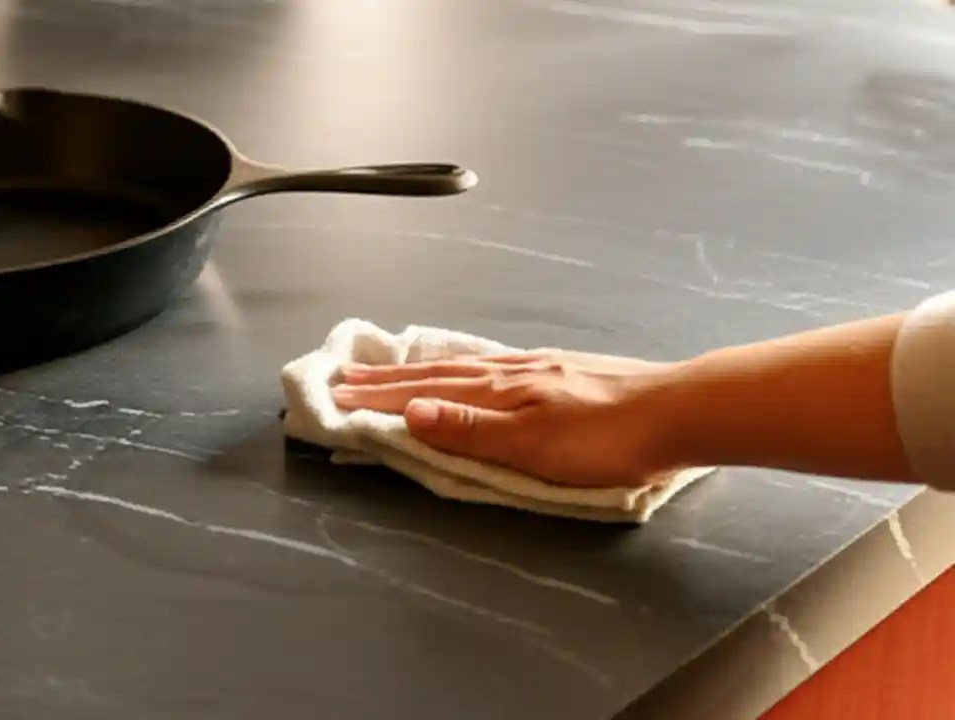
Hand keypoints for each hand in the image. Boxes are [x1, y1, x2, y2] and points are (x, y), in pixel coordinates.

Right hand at [330, 350, 682, 487]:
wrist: (678, 410)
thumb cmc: (608, 439)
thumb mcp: (532, 445)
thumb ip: (471, 430)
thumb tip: (411, 411)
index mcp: (499, 391)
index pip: (424, 393)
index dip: (379, 397)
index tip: (337, 394)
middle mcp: (510, 371)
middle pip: (436, 373)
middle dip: (387, 379)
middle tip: (344, 377)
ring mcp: (535, 367)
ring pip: (462, 364)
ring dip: (418, 369)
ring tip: (389, 367)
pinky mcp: (559, 369)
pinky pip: (490, 361)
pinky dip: (461, 363)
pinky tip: (466, 366)